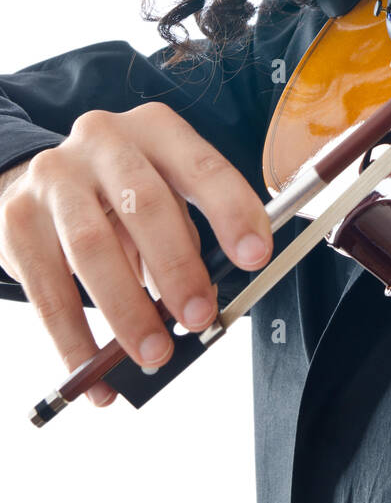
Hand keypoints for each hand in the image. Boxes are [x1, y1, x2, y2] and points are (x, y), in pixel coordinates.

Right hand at [0, 103, 272, 405]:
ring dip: (127, 310)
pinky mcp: (16, 218)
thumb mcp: (162, 198)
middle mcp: (103, 139)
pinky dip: (73, 340)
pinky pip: (46, 289)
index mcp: (155, 130)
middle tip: (198, 318)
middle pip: (145, 203)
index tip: (255, 257)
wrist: (37, 182)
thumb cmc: (119, 197)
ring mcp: (54, 175)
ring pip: (91, 248)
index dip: (232, 211)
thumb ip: (188, 239)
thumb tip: (205, 302)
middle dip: (177, 267)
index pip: (202, 166)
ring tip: (153, 353)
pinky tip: (93, 373)